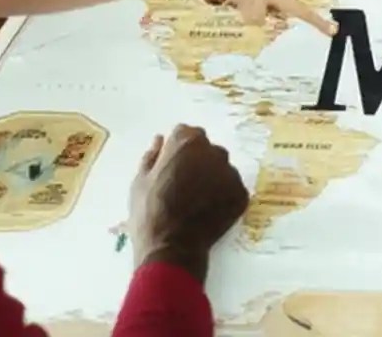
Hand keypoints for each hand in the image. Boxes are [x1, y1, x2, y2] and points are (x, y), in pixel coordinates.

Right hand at [128, 125, 249, 282]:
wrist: (172, 247)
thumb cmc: (150, 212)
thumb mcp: (139, 181)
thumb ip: (152, 156)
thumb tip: (160, 140)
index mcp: (187, 142)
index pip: (185, 133)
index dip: (176, 151)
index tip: (170, 168)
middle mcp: (214, 151)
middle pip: (206, 150)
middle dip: (197, 162)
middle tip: (183, 186)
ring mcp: (231, 173)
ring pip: (221, 169)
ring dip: (211, 178)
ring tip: (195, 201)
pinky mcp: (241, 194)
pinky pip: (231, 188)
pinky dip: (222, 196)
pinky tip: (208, 211)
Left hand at [194, 0, 336, 34]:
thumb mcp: (254, 11)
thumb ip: (260, 22)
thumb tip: (256, 21)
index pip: (302, 11)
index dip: (318, 22)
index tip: (333, 30)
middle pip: (270, 13)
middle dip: (259, 19)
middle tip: (245, 15)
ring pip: (247, 11)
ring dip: (236, 12)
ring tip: (224, 3)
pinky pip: (229, 4)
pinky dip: (221, 4)